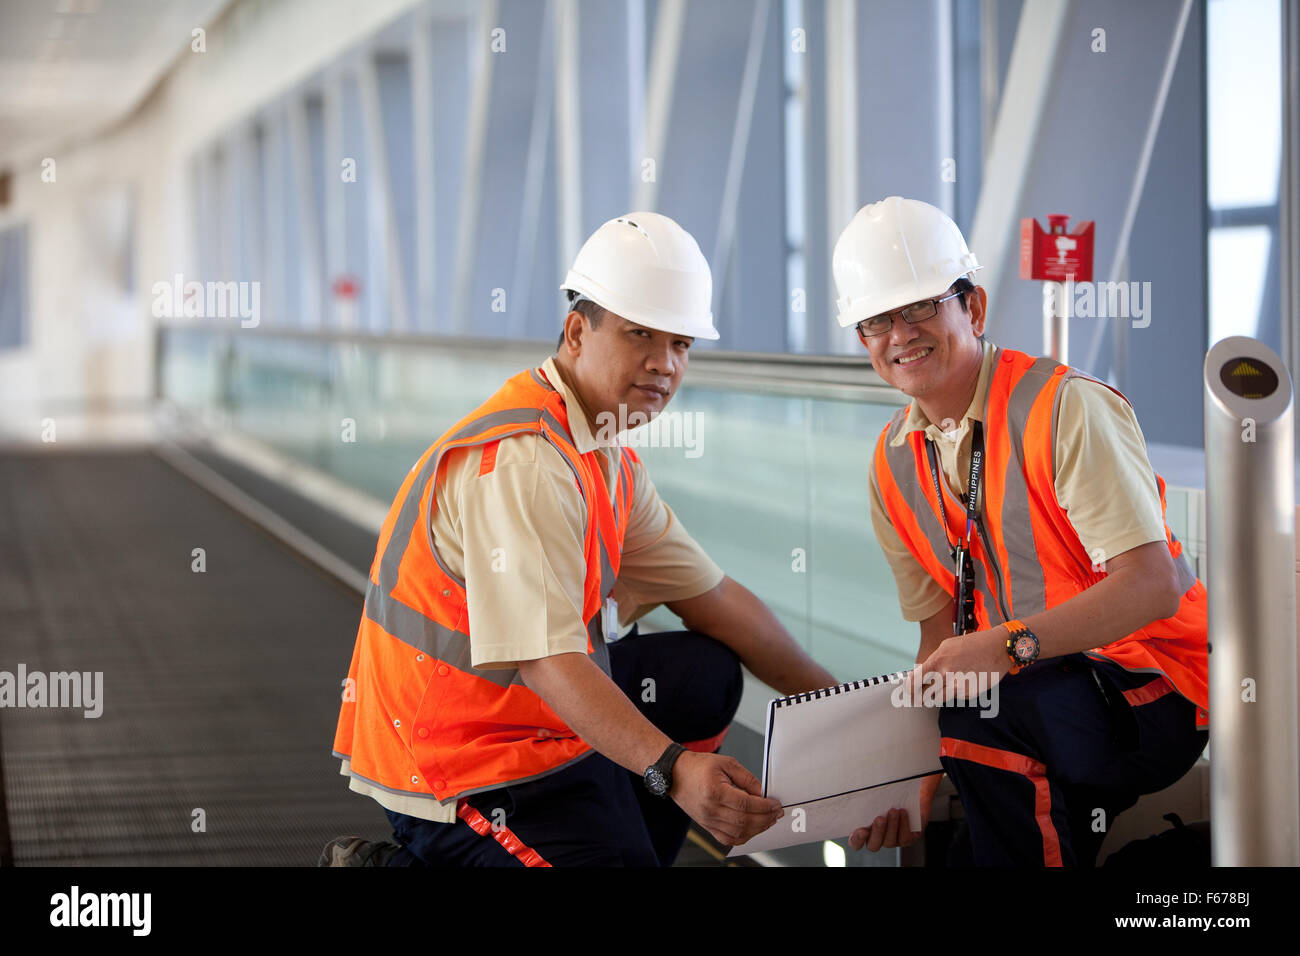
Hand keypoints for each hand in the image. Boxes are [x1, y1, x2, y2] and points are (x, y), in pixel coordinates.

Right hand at [669, 751, 783, 845]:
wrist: (675, 774)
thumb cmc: (698, 766)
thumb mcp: (726, 763)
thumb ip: (746, 778)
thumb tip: (762, 793)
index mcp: (715, 792)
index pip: (746, 805)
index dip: (764, 807)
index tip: (775, 805)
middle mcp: (711, 810)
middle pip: (745, 821)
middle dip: (765, 818)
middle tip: (776, 813)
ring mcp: (708, 820)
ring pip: (739, 833)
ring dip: (757, 828)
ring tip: (768, 820)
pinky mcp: (706, 826)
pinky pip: (728, 838)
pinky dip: (743, 836)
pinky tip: (752, 829)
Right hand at [849, 773, 942, 851]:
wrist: (913, 793)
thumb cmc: (890, 793)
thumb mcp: (876, 795)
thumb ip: (866, 798)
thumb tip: (859, 792)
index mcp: (865, 830)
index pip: (856, 842)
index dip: (857, 840)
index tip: (862, 830)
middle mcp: (878, 838)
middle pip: (873, 845)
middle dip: (877, 832)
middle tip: (880, 818)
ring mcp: (893, 840)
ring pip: (889, 842)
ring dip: (891, 826)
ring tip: (893, 810)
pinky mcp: (908, 838)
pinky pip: (905, 838)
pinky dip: (904, 825)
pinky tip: (903, 812)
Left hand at [913, 627, 1009, 704]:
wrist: (998, 648)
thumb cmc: (972, 644)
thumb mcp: (947, 646)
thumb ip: (933, 661)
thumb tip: (922, 674)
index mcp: (938, 660)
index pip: (915, 680)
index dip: (909, 688)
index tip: (907, 691)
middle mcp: (947, 675)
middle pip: (926, 694)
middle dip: (922, 695)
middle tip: (919, 695)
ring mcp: (958, 686)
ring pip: (940, 698)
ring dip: (938, 695)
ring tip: (945, 685)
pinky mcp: (969, 693)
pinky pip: (955, 697)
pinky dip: (955, 693)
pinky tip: (962, 682)